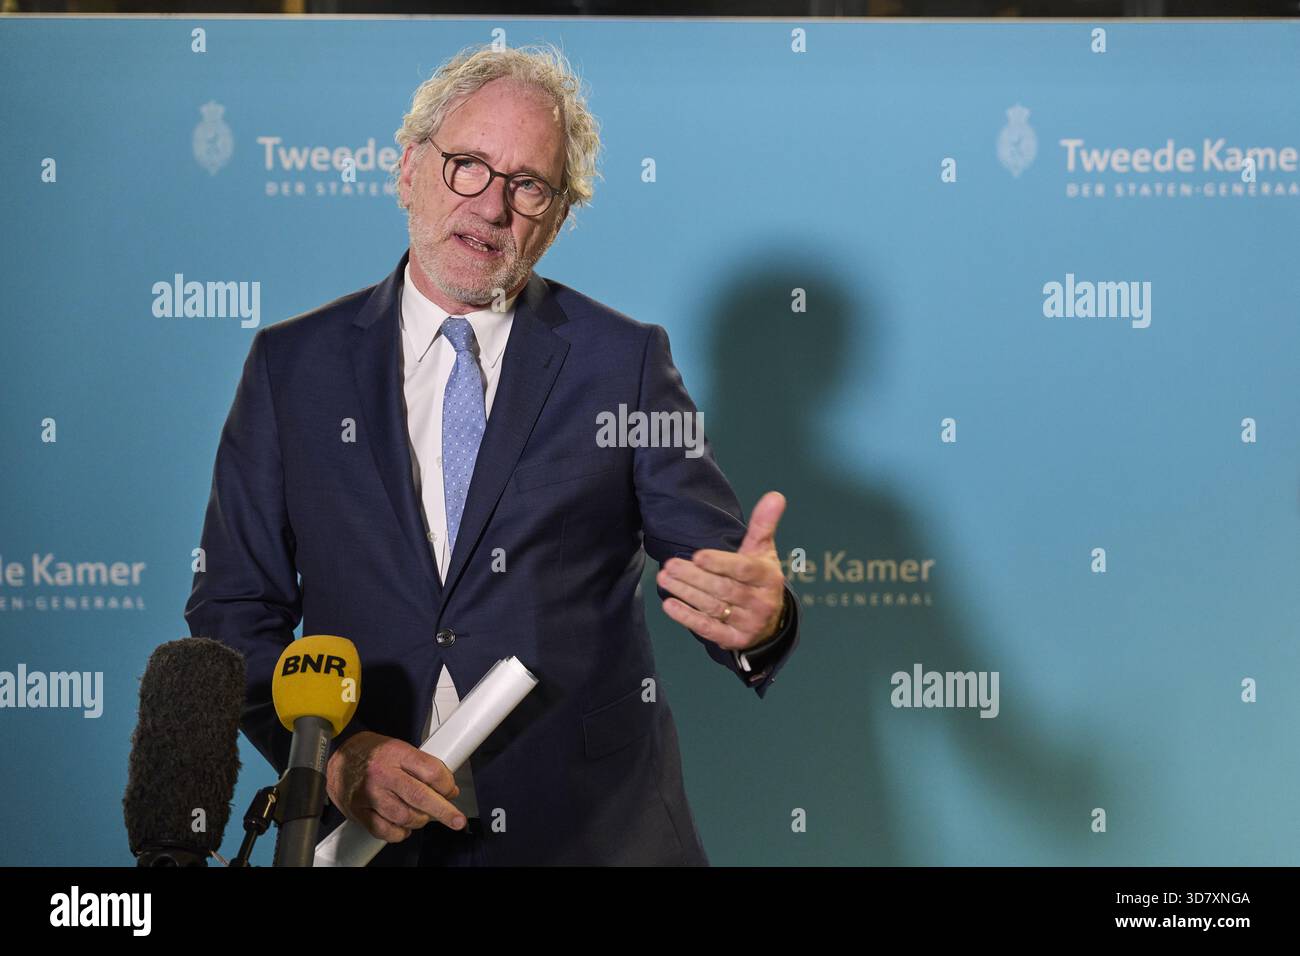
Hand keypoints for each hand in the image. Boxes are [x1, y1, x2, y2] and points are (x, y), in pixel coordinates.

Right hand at [325, 731, 466, 842]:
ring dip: (420, 820)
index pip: (430, 772)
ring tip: (422, 816)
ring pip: (404, 817)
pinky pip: (385, 830)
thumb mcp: (400, 748)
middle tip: (456, 820)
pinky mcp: (358, 811)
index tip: (452, 792)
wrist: (338, 758)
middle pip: (420, 797)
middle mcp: (382, 774)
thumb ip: (423, 767)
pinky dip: (399, 833)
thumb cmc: (372, 753)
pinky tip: (403, 826)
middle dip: (443, 811)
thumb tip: (448, 790)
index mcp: (396, 754)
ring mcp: (369, 794)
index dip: (446, 785)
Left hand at [657, 490, 787, 652]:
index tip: (697, 556)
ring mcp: (748, 623)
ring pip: (713, 607)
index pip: (744, 570)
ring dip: (686, 593)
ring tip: (664, 578)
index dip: (720, 563)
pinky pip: (709, 629)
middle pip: (723, 589)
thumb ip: (764, 523)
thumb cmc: (759, 577)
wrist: (771, 620)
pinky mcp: (735, 639)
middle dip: (694, 577)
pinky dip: (688, 617)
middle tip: (669, 564)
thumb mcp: (763, 551)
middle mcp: (761, 602)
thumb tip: (775, 495)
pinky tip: (669, 605)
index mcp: (768, 577)